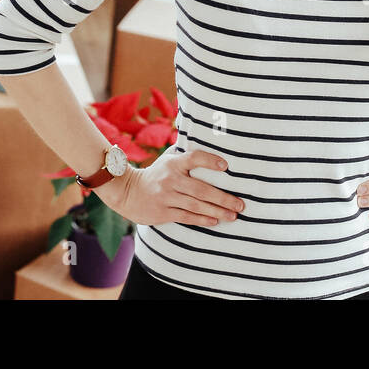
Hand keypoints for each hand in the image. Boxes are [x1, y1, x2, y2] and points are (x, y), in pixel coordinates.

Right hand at [94, 149, 244, 227]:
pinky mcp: (162, 212)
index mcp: (173, 163)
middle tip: (241, 204)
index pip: (193, 158)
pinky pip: (186, 217)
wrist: (127, 192)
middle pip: (201, 189)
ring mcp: (166, 197)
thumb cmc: (156, 174)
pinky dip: (202, 219)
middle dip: (223, 198)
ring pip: (196, 205)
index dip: (210, 161)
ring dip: (217, 211)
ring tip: (233, 215)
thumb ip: (186, 157)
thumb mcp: (167, 160)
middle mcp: (170, 179)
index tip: (226, 165)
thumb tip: (212, 147)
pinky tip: (216, 221)